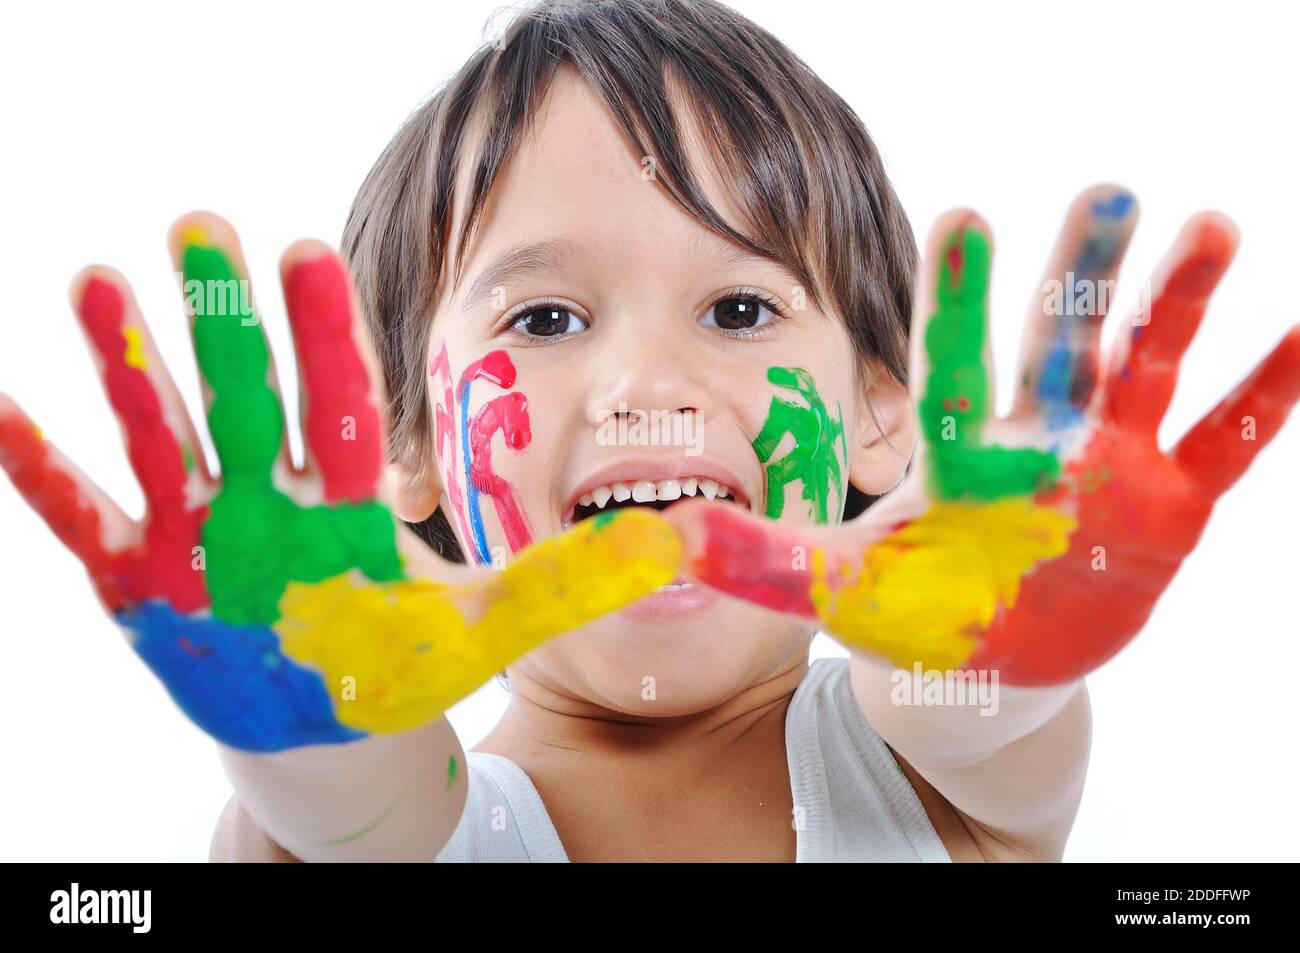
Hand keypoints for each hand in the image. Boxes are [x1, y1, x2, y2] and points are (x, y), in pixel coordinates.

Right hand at [0, 213, 678, 750]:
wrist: (326, 727)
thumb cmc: (400, 663)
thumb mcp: (487, 627)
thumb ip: (571, 583)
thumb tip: (679, 540)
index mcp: (350, 502)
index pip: (340, 406)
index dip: (324, 336)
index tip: (310, 249)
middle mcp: (271, 502)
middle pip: (248, 399)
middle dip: (226, 321)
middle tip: (204, 226)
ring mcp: (201, 536)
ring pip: (163, 437)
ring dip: (132, 367)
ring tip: (99, 281)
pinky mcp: (142, 580)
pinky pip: (85, 517)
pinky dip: (48, 470)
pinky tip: (9, 408)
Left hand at [666, 187, 1299, 685]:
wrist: (987, 665)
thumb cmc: (913, 614)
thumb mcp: (837, 589)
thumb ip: (759, 563)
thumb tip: (659, 540)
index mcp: (957, 452)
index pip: (955, 364)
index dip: (959, 298)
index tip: (962, 217)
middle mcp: (1034, 440)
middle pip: (1058, 340)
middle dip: (1079, 272)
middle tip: (1106, 190)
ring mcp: (1106, 465)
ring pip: (1144, 366)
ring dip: (1175, 302)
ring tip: (1208, 225)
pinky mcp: (1165, 504)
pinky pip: (1225, 439)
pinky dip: (1266, 393)